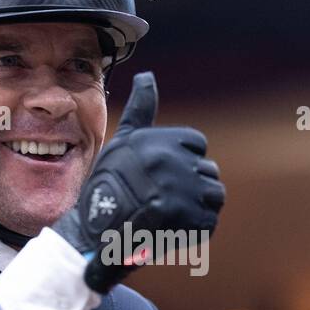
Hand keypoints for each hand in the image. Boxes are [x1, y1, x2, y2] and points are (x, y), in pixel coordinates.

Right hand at [50, 71, 224, 292]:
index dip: (181, 163)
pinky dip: (193, 230)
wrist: (95, 234)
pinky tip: (171, 230)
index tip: (159, 178)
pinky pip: (208, 222)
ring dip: (197, 206)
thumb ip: (141, 110)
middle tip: (162, 201)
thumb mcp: (124, 142)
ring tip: (171, 215)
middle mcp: (174, 164)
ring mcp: (183, 194)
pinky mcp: (190, 222)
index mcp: (161, 142)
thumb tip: (147, 76)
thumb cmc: (110, 186)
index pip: (196, 145)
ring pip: (214, 195)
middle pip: (208, 171)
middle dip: (191, 186)